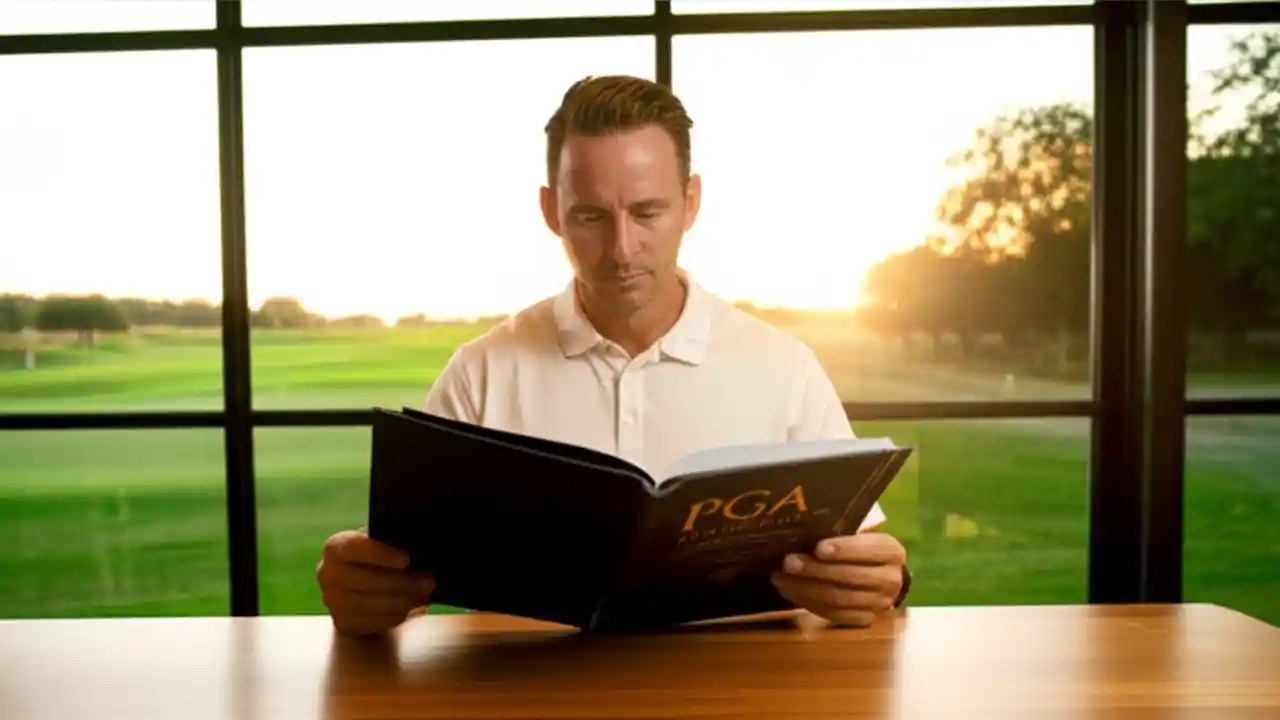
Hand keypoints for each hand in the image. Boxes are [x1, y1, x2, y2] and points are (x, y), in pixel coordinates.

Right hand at [316, 529, 434, 635]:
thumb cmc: (377, 555)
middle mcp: (326, 574)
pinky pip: (371, 624)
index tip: (407, 559)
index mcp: (335, 547)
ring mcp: (332, 601)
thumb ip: (392, 541)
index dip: (380, 554)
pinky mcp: (342, 622)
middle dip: (401, 583)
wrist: (360, 577)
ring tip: (424, 596)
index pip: (353, 548)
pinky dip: (395, 617)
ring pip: (368, 606)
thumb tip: (418, 547)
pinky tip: (411, 609)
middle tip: (428, 582)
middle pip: (364, 581)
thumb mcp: (381, 540)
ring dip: (402, 602)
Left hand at [770, 532, 906, 627]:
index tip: (818, 547)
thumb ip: (839, 532)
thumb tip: (804, 529)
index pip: (869, 551)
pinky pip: (833, 613)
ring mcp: (879, 604)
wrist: (878, 575)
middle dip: (815, 569)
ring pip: (838, 598)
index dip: (844, 549)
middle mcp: (891, 580)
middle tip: (788, 562)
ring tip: (780, 577)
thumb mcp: (858, 533)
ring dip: (804, 588)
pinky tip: (789, 590)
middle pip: (850, 577)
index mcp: (892, 552)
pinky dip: (807, 602)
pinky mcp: (864, 620)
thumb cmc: (859, 547)